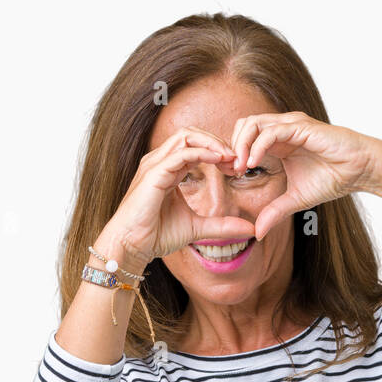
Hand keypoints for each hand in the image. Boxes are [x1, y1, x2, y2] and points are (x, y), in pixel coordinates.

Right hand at [100, 127, 256, 263]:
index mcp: (169, 169)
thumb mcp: (198, 229)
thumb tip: (250, 230)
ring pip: (186, 137)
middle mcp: (161, 162)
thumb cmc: (156, 235)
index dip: (219, 152)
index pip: (196, 146)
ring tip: (230, 157)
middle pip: (192, 135)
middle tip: (238, 159)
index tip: (237, 168)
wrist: (131, 246)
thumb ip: (222, 226)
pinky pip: (180, 154)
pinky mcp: (153, 173)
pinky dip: (201, 153)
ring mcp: (155, 164)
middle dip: (218, 142)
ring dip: (212, 143)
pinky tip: (218, 161)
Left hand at [230, 112, 381, 239]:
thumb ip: (275, 212)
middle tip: (230, 171)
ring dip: (241, 144)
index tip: (227, 175)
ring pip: (253, 124)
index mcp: (278, 142)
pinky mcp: (300, 127)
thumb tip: (258, 233)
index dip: (233, 154)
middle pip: (243, 125)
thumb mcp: (296, 200)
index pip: (245, 138)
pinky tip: (253, 164)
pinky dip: (258, 146)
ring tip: (239, 168)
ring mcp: (290, 125)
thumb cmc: (332, 178)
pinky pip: (272, 131)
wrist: (358, 170)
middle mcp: (281, 129)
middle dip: (232, 147)